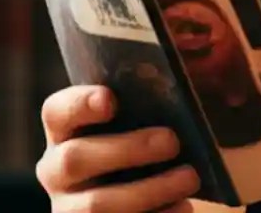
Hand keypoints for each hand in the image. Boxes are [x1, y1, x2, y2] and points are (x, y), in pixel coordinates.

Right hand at [36, 85, 200, 212]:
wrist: (146, 193)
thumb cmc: (148, 144)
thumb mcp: (146, 120)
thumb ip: (157, 98)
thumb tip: (202, 63)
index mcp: (67, 131)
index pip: (58, 111)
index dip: (80, 104)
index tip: (111, 99)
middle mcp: (59, 169)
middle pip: (75, 159)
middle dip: (127, 149)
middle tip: (172, 141)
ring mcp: (70, 207)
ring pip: (95, 205)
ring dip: (148, 191)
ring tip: (189, 178)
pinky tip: (183, 206)